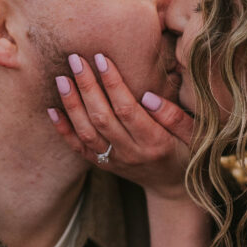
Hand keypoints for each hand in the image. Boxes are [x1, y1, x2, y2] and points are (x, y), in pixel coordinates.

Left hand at [49, 53, 194, 199]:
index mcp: (154, 143)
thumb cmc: (186, 153)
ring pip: (86, 132)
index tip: (102, 58)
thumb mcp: (193, 136)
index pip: (127, 109)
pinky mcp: (103, 164)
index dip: (113, 83)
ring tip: (62, 78)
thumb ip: (174, 116)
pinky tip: (52, 109)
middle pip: (102, 117)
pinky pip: (79, 148)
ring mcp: (114, 161)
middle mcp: (130, 153)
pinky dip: (64, 130)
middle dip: (87, 86)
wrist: (172, 187)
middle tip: (75, 59)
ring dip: (72, 105)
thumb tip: (148, 96)